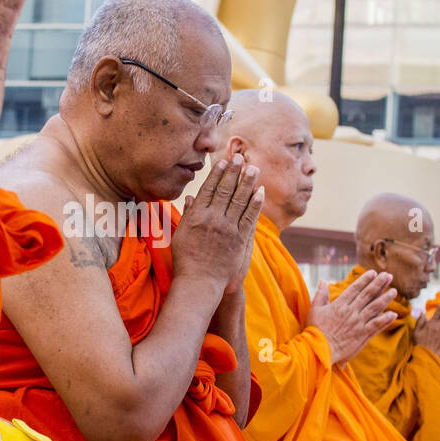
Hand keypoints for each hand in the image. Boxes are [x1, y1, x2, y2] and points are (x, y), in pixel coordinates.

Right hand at [174, 155, 263, 294]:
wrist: (199, 282)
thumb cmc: (186, 260)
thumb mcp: (180, 235)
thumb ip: (187, 215)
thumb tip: (190, 197)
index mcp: (196, 216)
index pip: (208, 189)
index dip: (217, 174)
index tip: (223, 162)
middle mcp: (212, 219)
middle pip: (225, 190)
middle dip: (234, 172)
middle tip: (241, 157)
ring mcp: (227, 228)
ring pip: (239, 200)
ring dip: (247, 182)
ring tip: (253, 167)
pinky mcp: (239, 239)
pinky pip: (249, 217)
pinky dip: (255, 203)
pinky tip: (259, 191)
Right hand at [307, 271, 397, 364]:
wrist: (319, 350)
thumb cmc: (315, 330)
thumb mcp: (315, 310)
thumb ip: (320, 295)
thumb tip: (323, 281)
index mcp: (339, 305)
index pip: (355, 288)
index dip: (365, 280)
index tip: (373, 273)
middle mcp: (351, 311)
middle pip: (367, 295)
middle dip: (379, 284)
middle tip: (388, 275)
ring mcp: (358, 323)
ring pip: (375, 308)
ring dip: (385, 298)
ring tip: (394, 291)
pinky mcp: (362, 335)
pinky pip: (376, 325)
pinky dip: (385, 320)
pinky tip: (393, 314)